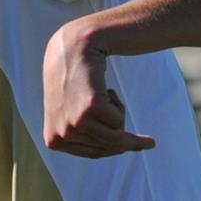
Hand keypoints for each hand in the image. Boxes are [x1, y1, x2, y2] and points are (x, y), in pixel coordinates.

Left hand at [42, 25, 155, 158]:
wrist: (73, 47)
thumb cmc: (76, 78)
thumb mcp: (72, 111)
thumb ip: (87, 133)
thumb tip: (121, 147)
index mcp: (54, 140)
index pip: (95, 153)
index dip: (118, 146)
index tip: (146, 143)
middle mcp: (61, 135)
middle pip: (108, 146)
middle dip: (123, 131)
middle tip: (127, 115)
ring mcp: (74, 123)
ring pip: (115, 136)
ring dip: (118, 114)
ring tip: (104, 94)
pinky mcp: (90, 109)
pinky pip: (119, 121)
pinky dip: (119, 105)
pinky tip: (106, 89)